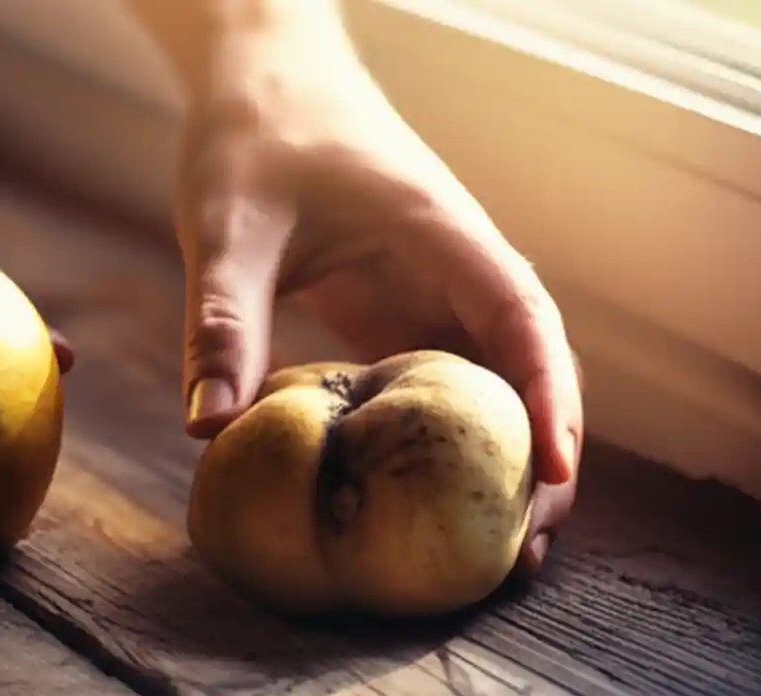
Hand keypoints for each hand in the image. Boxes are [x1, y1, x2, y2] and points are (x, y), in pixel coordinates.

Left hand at [175, 57, 582, 573]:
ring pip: (492, 379)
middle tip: (522, 550)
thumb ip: (222, 322)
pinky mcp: (401, 307)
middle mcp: (454, 265)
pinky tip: (429, 497)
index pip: (519, 316)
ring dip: (502, 457)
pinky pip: (440, 378)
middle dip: (542, 453)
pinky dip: (448, 438)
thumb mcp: (228, 228)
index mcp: (438, 232)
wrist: (261, 78)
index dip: (547, 397)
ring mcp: (433, 287)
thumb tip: (208, 430)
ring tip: (497, 552)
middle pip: (528, 365)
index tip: (551, 476)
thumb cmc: (255, 135)